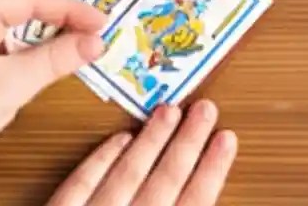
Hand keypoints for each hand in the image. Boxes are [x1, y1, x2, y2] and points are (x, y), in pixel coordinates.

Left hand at [0, 0, 106, 185]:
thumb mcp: (8, 88)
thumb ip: (55, 59)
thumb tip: (95, 40)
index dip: (75, 10)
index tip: (106, 25)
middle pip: (23, 3)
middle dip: (60, 19)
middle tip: (96, 33)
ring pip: (9, 22)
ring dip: (39, 36)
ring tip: (75, 47)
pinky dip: (18, 48)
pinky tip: (38, 62)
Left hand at [46, 101, 236, 205]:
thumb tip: (198, 187)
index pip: (193, 204)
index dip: (212, 170)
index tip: (227, 138)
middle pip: (164, 182)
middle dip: (187, 143)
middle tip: (204, 109)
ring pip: (126, 175)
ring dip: (150, 141)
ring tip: (168, 111)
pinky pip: (80, 185)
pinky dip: (101, 160)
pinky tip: (119, 139)